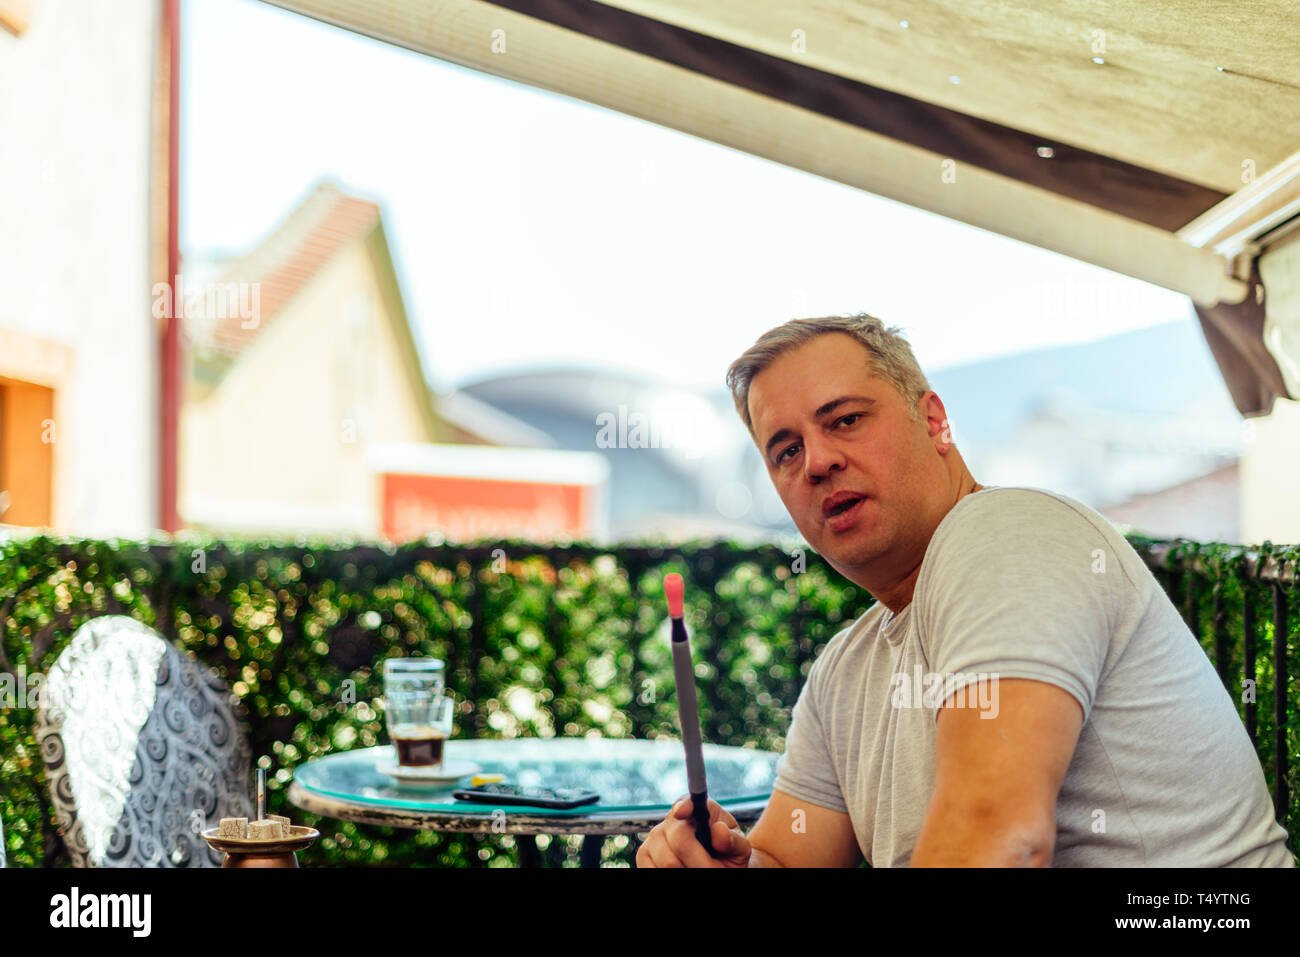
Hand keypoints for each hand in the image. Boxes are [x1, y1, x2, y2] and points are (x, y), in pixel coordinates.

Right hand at [636, 795, 751, 866]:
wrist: (717, 866)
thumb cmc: (729, 856)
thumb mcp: (740, 849)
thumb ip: (734, 841)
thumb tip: (719, 830)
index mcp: (699, 809)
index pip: (687, 804)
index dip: (684, 807)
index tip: (683, 813)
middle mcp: (673, 819)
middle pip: (680, 842)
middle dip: (700, 862)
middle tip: (711, 868)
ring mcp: (655, 836)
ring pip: (667, 861)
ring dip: (686, 871)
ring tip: (697, 870)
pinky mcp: (643, 855)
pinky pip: (651, 869)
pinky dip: (666, 875)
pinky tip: (681, 870)